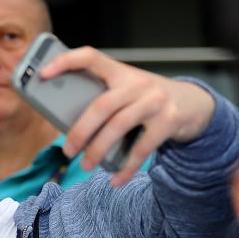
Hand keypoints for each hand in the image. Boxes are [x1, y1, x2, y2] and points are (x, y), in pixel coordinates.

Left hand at [41, 46, 216, 186]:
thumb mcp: (127, 91)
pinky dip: (126, 167)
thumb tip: (68, 128)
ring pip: (119, 126)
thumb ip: (103, 98)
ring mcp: (156, 100)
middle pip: (101, 105)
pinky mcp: (170, 120)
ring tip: (86, 165)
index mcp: (121, 72)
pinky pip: (142, 148)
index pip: (90, 57)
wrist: (195, 104)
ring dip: (99, 150)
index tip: (43, 73)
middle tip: (67, 151)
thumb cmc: (147, 101)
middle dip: (80, 131)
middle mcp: (138, 82)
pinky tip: (116, 180)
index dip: (65, 61)